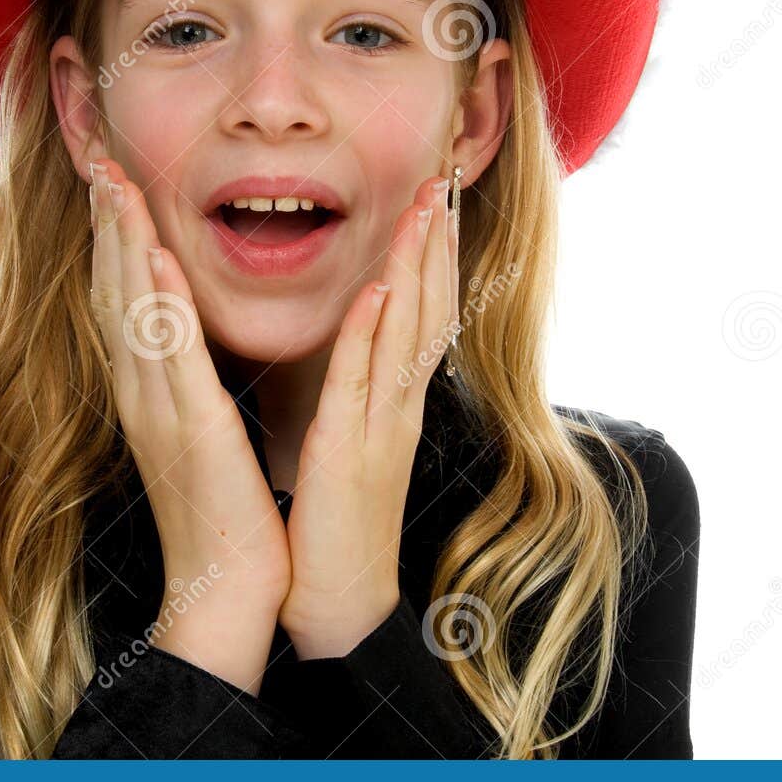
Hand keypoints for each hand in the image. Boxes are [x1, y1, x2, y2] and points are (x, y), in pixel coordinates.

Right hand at [87, 158, 289, 691]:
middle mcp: (142, 392)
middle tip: (100, 161)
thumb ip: (184, 382)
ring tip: (116, 186)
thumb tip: (180, 337)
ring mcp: (160, 408)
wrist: (222, 586)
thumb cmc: (218, 509)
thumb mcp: (196, 431)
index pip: (122, 299)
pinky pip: (172, 355)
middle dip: (108, 224)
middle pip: (114, 292)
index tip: (111, 183)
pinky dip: (161, 304)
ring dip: (124, 244)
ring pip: (134, 311)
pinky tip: (155, 262)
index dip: (114, 238)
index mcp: (147, 392)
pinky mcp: (192, 427)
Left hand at [278, 172, 459, 658]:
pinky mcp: (349, 450)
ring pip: (407, 331)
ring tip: (424, 210)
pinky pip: (363, 381)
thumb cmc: (339, 525)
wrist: (338, 603)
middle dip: (436, 241)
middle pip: (428, 308)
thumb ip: (364, 389)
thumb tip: (367, 338)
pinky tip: (379, 290)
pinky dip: (373, 333)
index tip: (435, 199)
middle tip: (442, 177)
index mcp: (396, 402)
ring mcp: (381, 426)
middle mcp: (399, 405)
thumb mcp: (358, 443)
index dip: (433, 254)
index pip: (422, 313)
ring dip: (417, 267)